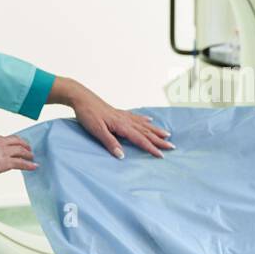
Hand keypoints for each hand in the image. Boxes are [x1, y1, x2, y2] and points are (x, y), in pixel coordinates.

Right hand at [0, 131, 36, 173]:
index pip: (4, 138)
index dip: (11, 141)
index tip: (13, 143)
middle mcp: (0, 142)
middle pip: (16, 141)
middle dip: (23, 144)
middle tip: (27, 147)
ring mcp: (5, 152)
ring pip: (21, 151)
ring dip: (28, 153)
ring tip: (31, 156)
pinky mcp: (7, 162)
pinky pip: (21, 163)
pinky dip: (29, 165)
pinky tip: (34, 166)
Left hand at [49, 77, 172, 158]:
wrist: (81, 98)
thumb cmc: (88, 114)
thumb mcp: (97, 131)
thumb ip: (110, 143)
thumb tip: (122, 156)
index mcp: (122, 126)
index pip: (140, 139)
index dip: (151, 148)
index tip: (161, 155)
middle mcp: (126, 120)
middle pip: (146, 132)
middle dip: (159, 140)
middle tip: (172, 146)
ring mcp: (123, 116)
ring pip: (144, 125)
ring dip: (156, 131)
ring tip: (167, 135)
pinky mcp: (119, 113)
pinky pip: (136, 117)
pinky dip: (144, 120)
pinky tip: (149, 120)